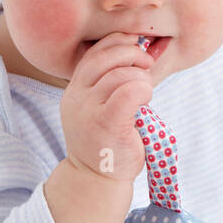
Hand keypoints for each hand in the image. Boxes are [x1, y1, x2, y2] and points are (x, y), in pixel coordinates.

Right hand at [59, 33, 152, 183]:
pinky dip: (143, 89)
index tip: (136, 46)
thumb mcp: (101, 110)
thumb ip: (110, 85)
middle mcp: (76, 97)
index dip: (117, 42)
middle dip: (132, 55)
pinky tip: (146, 100)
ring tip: (147, 91)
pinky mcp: (105, 123)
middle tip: (147, 65)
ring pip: (120, 75)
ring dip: (141, 78)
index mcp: (74, 91)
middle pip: (105, 57)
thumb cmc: (108, 145)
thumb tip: (138, 51)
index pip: (94, 53)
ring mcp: (88, 110)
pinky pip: (128, 91)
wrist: (98, 180)